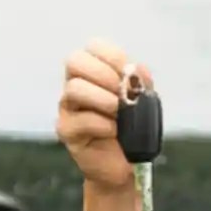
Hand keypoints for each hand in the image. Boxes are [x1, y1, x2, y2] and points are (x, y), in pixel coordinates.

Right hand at [57, 38, 153, 192]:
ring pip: (74, 89)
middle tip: (122, 93)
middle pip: (75, 61)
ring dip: (102, 98)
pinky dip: (102, 124)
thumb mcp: (143, 102)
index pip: (93, 47)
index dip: (112, 56)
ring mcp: (68, 108)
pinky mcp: (67, 131)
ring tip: (119, 112)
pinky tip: (114, 131)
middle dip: (103, 74)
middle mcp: (76, 86)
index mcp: (93, 73)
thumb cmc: (131, 129)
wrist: (126, 163)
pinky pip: (80, 121)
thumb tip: (138, 69)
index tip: (129, 72)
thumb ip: (142, 83)